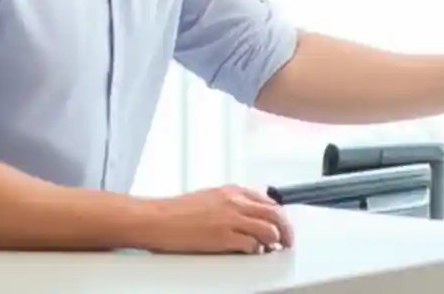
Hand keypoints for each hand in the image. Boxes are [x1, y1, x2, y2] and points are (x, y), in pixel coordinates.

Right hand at [143, 185, 293, 253]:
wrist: (156, 219)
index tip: (282, 225)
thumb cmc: (177, 212)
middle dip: (286, 229)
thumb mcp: (210, 198)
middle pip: (275, 214)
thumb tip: (248, 215)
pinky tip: (254, 253)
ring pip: (269, 229)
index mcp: (232, 191)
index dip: (279, 216)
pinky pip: (252, 245)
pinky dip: (257, 250)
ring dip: (275, 241)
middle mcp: (235, 202)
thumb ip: (231, 203)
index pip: (269, 202)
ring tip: (273, 249)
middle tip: (287, 241)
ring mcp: (231, 219)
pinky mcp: (223, 237)